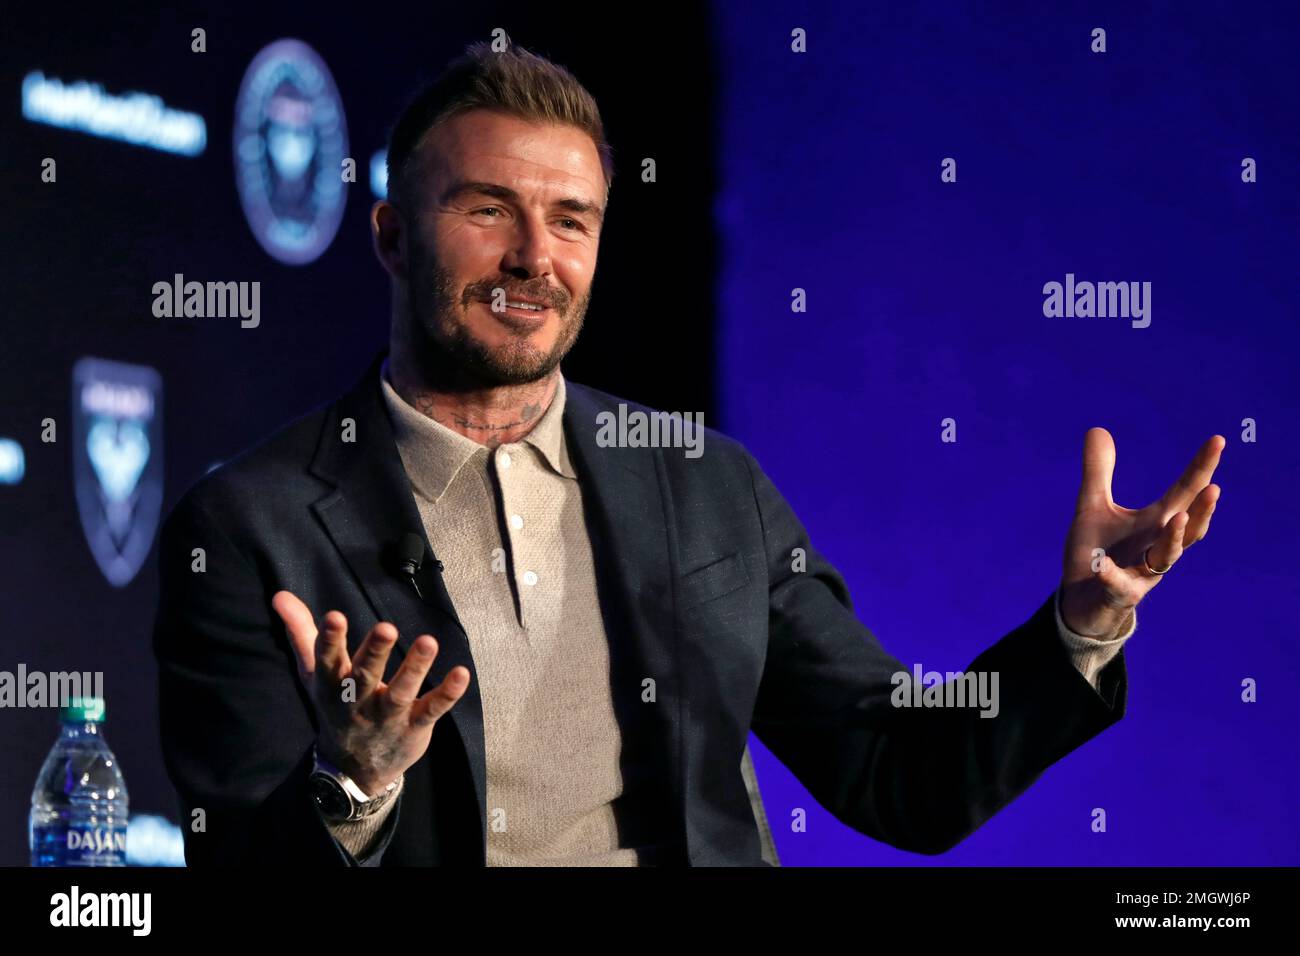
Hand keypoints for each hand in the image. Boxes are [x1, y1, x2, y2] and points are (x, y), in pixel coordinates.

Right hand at [271, 590, 469, 794]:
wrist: (351, 770)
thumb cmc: (335, 706)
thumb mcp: (314, 673)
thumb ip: (302, 632)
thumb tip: (280, 596)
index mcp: (332, 685)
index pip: (328, 660)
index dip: (330, 639)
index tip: (333, 616)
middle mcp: (358, 701)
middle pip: (365, 675)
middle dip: (375, 652)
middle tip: (386, 627)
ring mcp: (388, 717)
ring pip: (401, 692)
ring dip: (415, 667)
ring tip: (429, 642)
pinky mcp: (414, 728)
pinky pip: (432, 710)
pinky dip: (447, 694)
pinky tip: (461, 674)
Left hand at [1060, 428, 1223, 637]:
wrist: (1081, 599)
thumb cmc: (1097, 551)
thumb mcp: (1093, 507)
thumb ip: (1098, 471)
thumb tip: (1098, 428)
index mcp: (1155, 523)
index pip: (1184, 492)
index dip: (1201, 468)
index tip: (1218, 440)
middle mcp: (1157, 546)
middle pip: (1188, 527)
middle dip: (1201, 509)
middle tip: (1214, 488)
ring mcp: (1142, 573)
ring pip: (1167, 558)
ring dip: (1173, 539)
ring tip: (1176, 517)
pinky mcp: (1119, 594)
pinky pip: (1118, 585)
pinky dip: (1111, 575)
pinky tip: (1101, 565)